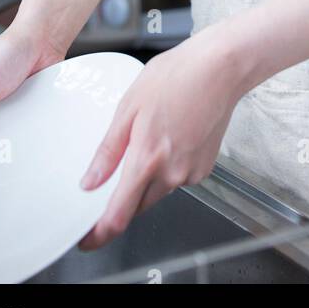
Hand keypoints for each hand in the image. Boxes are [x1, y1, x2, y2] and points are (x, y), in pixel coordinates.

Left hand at [76, 26, 244, 250]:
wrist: (220, 68)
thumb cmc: (176, 77)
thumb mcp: (129, 107)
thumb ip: (108, 150)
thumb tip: (90, 182)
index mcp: (147, 159)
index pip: (119, 215)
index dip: (100, 233)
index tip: (88, 239)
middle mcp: (171, 173)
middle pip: (138, 206)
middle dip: (124, 199)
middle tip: (117, 172)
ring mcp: (191, 173)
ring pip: (158, 191)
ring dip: (147, 180)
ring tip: (151, 137)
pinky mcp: (205, 168)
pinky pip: (177, 179)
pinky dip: (168, 168)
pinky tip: (170, 138)